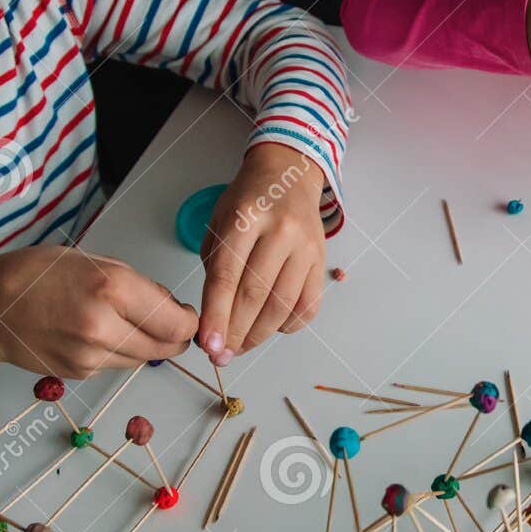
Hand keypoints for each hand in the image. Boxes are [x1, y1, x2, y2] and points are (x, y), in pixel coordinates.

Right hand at [0, 246, 196, 380]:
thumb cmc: (36, 274)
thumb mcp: (95, 262)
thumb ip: (138, 286)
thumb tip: (173, 308)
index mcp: (113, 289)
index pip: (177, 322)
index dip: (189, 321)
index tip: (187, 314)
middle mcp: (104, 327)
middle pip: (166, 347)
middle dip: (174, 336)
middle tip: (166, 320)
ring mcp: (91, 356)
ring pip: (144, 359)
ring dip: (147, 344)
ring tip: (123, 321)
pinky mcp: (80, 374)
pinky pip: (117, 365)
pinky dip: (119, 352)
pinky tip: (97, 333)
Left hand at [196, 142, 326, 364]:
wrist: (289, 176)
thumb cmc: (248, 202)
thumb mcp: (220, 223)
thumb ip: (216, 269)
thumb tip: (214, 323)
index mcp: (245, 217)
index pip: (228, 275)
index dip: (217, 315)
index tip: (208, 345)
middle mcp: (280, 231)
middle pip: (256, 295)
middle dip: (235, 332)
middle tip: (220, 355)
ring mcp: (306, 247)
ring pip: (283, 305)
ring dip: (259, 335)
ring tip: (240, 347)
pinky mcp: (321, 261)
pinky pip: (308, 305)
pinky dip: (288, 325)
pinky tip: (270, 327)